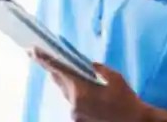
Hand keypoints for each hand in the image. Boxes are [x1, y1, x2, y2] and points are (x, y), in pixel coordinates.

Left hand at [32, 49, 149, 121]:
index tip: (33, 50)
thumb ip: (97, 69)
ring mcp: (75, 113)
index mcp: (81, 90)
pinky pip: (72, 101)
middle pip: (59, 81)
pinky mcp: (78, 119)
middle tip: (41, 55)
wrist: (134, 121)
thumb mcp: (115, 77)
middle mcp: (74, 102)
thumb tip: (87, 65)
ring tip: (63, 70)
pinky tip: (81, 88)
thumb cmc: (126, 99)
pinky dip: (74, 93)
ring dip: (65, 81)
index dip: (44, 60)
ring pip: (66, 92)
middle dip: (53, 68)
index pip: (59, 70)